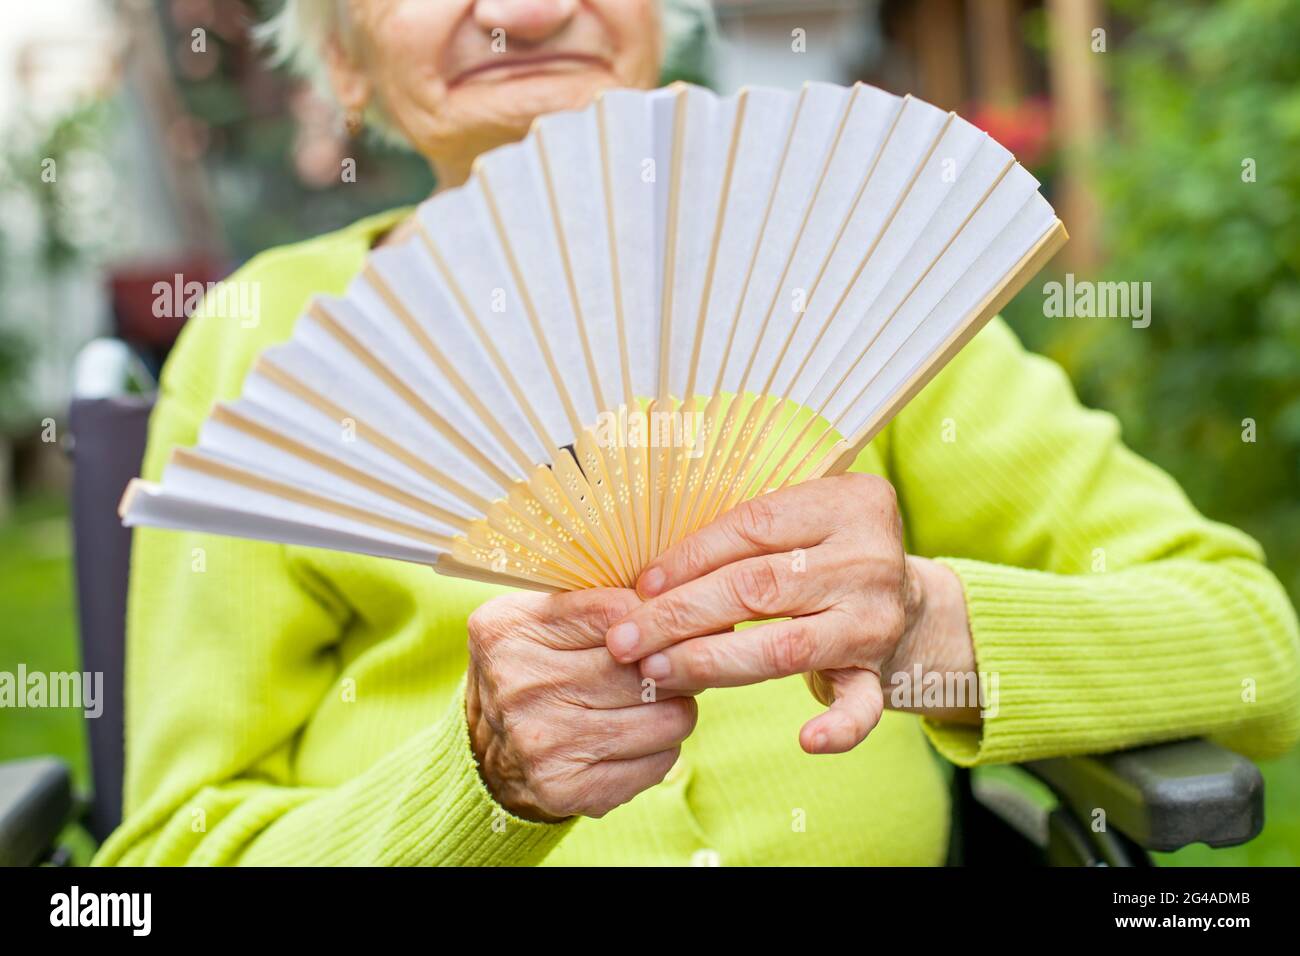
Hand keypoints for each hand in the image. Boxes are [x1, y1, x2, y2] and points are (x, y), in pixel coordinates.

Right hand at [466, 589, 696, 822]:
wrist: (486, 753)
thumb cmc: (531, 669)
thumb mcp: (538, 619)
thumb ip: (593, 602)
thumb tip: (673, 598)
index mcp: (509, 631)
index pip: (614, 612)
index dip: (653, 617)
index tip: (663, 624)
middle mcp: (521, 686)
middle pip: (645, 669)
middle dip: (673, 666)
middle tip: (674, 665)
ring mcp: (542, 742)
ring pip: (665, 718)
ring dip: (674, 708)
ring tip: (656, 702)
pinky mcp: (566, 789)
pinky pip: (658, 762)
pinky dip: (661, 748)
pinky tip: (638, 738)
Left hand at [605, 474, 972, 754]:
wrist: (908, 602)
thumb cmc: (824, 555)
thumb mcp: (800, 520)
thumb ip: (744, 533)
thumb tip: (649, 574)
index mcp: (848, 503)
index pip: (754, 524)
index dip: (691, 556)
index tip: (642, 585)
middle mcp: (869, 558)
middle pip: (759, 587)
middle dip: (681, 614)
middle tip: (625, 638)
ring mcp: (878, 619)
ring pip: (785, 645)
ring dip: (712, 661)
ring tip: (656, 671)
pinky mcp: (883, 672)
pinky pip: (862, 706)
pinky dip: (839, 727)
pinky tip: (807, 740)